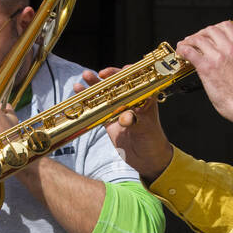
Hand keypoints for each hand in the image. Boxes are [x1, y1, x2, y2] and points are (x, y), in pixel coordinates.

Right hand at [78, 66, 172, 183]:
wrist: (147, 160)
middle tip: (99, 74)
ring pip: (105, 93)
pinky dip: (89, 101)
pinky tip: (79, 93)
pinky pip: (98, 107)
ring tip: (85, 76)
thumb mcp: (146, 129)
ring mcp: (119, 109)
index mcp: (144, 97)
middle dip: (106, 77)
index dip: (125, 73)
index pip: (135, 79)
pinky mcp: (110, 119)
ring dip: (95, 85)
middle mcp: (131, 100)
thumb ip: (136, 121)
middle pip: (117, 83)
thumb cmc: (153, 141)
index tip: (118, 73)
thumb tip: (125, 117)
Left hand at [174, 22, 232, 122]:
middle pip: (210, 30)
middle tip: (194, 40)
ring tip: (184, 46)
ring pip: (198, 39)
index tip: (209, 34)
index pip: (226, 26)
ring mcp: (217, 57)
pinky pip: (190, 52)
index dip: (214, 27)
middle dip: (200, 33)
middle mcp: (229, 49)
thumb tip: (223, 54)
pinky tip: (181, 53)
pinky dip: (182, 50)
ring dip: (189, 41)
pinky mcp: (206, 67)